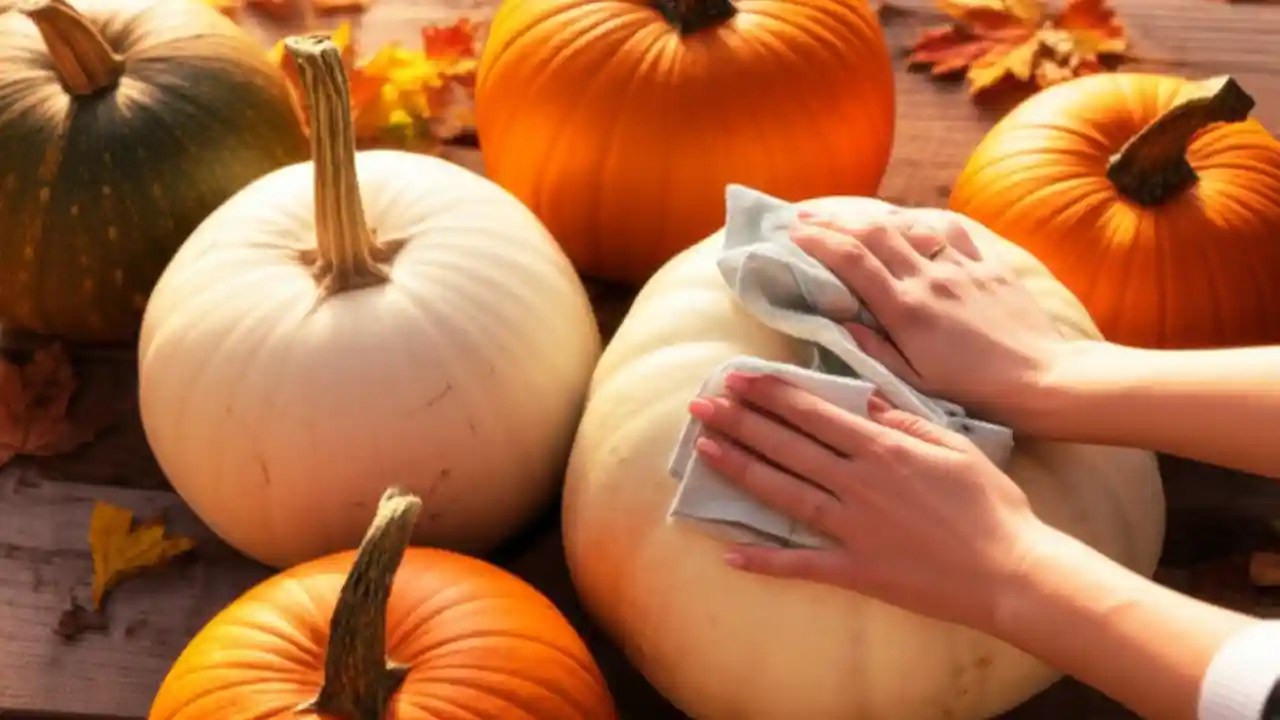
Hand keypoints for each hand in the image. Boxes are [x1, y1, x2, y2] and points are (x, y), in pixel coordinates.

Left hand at [688, 371, 1050, 630]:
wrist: (1011, 572)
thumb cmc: (992, 505)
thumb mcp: (953, 446)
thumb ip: (904, 420)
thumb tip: (862, 399)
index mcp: (882, 449)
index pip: (813, 413)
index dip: (771, 394)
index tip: (737, 377)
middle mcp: (858, 484)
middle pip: (787, 447)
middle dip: (740, 422)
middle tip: (700, 405)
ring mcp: (852, 529)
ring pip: (784, 493)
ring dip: (741, 470)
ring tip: (703, 451)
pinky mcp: (856, 570)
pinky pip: (802, 565)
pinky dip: (765, 561)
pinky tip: (730, 554)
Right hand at [789, 208, 1088, 426]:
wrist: (1041, 379)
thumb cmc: (973, 389)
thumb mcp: (914, 380)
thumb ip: (873, 348)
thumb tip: (837, 322)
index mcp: (907, 309)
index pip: (852, 261)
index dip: (818, 242)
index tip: (793, 234)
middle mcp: (930, 278)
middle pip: (874, 231)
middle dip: (835, 220)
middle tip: (806, 217)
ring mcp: (961, 267)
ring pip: (910, 224)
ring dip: (873, 216)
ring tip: (849, 217)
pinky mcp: (988, 265)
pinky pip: (951, 230)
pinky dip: (923, 220)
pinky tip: (911, 222)